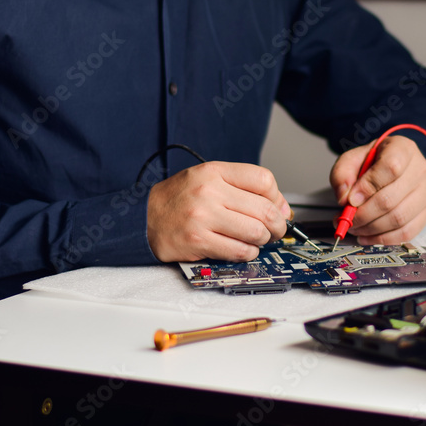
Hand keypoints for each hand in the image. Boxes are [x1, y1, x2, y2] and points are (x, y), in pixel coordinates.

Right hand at [147, 162, 289, 261]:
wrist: (143, 218)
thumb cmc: (179, 200)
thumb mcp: (208, 179)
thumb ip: (242, 187)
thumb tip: (282, 208)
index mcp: (214, 172)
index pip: (263, 180)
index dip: (277, 197)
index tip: (278, 208)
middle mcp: (209, 191)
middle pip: (265, 210)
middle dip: (277, 225)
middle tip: (275, 231)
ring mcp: (203, 217)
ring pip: (256, 233)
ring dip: (262, 241)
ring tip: (256, 240)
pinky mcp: (198, 241)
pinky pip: (239, 251)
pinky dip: (248, 253)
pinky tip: (242, 249)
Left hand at [329, 136, 425, 243]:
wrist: (399, 165)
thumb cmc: (376, 162)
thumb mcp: (354, 158)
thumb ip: (343, 173)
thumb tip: (344, 198)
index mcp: (403, 149)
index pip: (390, 167)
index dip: (368, 187)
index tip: (350, 199)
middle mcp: (420, 170)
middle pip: (392, 199)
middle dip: (364, 214)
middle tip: (347, 219)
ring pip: (399, 219)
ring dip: (371, 229)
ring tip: (355, 227)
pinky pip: (407, 232)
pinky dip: (383, 239)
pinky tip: (367, 236)